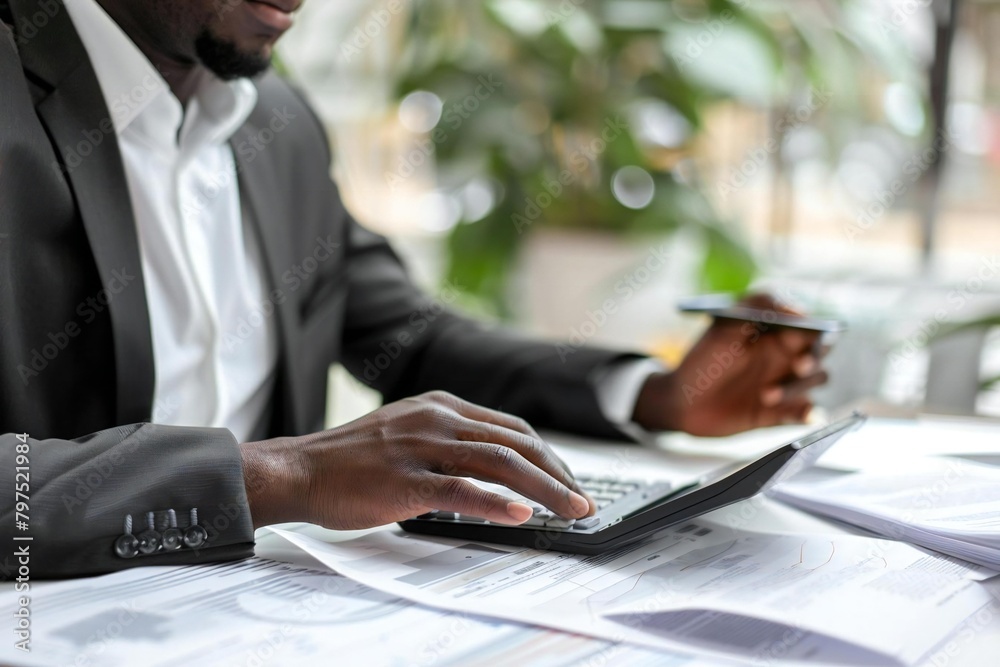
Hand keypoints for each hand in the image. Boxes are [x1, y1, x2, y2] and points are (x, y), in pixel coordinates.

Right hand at [239, 391, 594, 529]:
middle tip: (583, 499)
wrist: (299, 469)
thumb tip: (493, 473)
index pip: (511, 427)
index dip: (547, 455)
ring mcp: (421, 447)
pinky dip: (495, 502)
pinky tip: (522, 514)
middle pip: (516, 442)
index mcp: (441, 406)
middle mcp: (437, 419)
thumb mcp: (407, 434)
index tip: (567, 479)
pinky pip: (459, 489)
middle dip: (557, 472)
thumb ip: (449, 444)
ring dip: (544, 488)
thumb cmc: (352, 460)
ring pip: (499, 463)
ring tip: (572, 510)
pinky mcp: (404, 479)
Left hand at [633, 294, 828, 435]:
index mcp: (777, 333)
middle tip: (799, 365)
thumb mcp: (724, 326)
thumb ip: (756, 308)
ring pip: (815, 380)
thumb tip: (797, 310)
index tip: (811, 333)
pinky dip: (808, 413)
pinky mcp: (781, 412)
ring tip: (766, 395)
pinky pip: (806, 412)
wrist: (683, 400)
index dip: (817, 329)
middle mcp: (786, 356)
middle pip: (820, 351)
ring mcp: (786, 383)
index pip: (810, 325)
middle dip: (815, 357)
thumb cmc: (703, 358)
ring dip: (798, 387)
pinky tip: (801, 416)